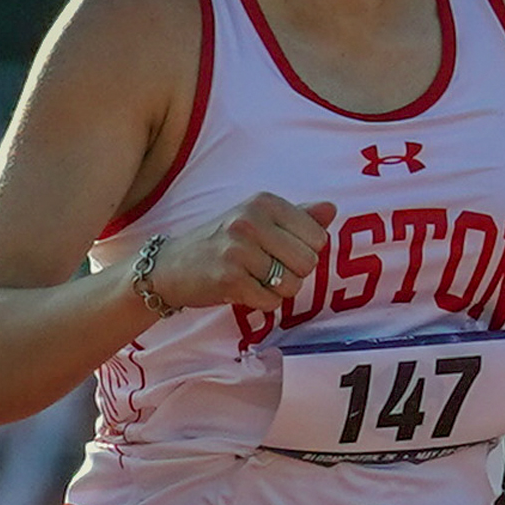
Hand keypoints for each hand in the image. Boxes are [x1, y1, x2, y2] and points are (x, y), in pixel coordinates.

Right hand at [150, 193, 336, 311]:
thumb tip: (332, 208)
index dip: (305, 251)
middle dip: (293, 273)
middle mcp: (251, 221)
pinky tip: (243, 289)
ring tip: (254, 278)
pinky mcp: (230, 279)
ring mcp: (239, 250)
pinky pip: (271, 302)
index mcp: (264, 202)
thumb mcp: (259, 219)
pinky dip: (262, 302)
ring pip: (291, 284)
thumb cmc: (222, 242)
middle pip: (308, 262)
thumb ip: (298, 215)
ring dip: (277, 290)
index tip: (280, 250)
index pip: (317, 236)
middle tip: (267, 268)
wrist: (172, 266)